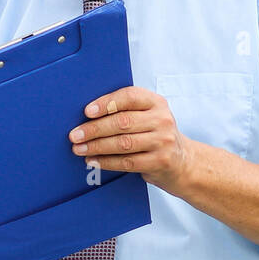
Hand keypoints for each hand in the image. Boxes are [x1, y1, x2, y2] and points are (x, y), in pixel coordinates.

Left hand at [68, 85, 190, 192]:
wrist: (183, 162)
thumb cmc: (156, 135)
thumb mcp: (148, 116)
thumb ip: (126, 110)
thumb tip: (87, 114)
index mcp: (156, 102)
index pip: (129, 97)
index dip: (106, 103)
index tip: (87, 111)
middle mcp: (162, 120)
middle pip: (122, 122)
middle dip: (94, 129)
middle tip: (75, 135)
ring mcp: (163, 141)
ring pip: (123, 143)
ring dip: (96, 146)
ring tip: (79, 148)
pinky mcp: (160, 161)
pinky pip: (127, 162)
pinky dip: (106, 161)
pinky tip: (93, 160)